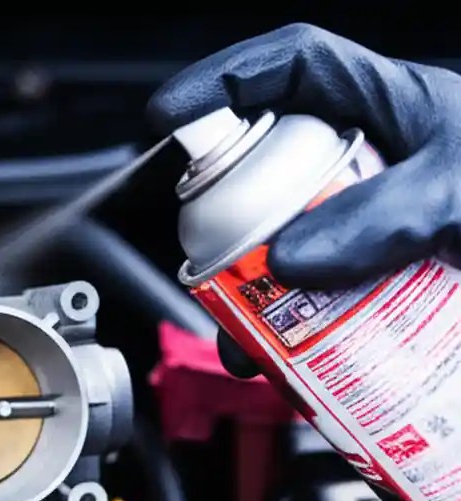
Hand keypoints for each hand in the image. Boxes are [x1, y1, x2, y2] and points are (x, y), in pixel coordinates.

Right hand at [147, 24, 460, 376]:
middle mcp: (380, 160)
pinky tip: (303, 369)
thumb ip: (386, 216)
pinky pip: (332, 301)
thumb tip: (289, 256)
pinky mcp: (397, 279)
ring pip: (294, 249)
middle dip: (227, 221)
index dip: (220, 83)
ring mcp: (385, 223)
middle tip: (209, 259)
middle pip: (273, 172)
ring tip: (252, 346)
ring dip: (260, 301)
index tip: (167, 118)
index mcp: (396, 105)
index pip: (290, 66)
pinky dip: (306, 338)